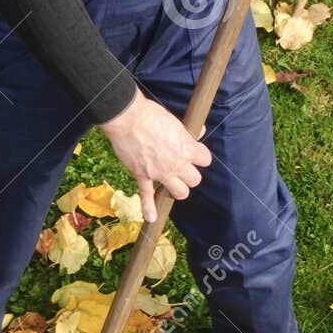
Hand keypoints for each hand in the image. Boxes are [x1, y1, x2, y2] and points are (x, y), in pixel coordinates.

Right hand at [99, 88, 210, 224]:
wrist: (127, 118)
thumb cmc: (151, 115)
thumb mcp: (175, 120)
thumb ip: (188, 131)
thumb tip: (200, 132)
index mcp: (187, 149)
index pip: (206, 160)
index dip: (200, 156)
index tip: (195, 152)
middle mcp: (176, 164)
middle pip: (195, 180)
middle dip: (190, 174)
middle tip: (183, 168)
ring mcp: (160, 172)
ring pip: (179, 192)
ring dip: (178, 190)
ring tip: (174, 184)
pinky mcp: (143, 175)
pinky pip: (147, 195)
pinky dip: (148, 207)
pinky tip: (151, 218)